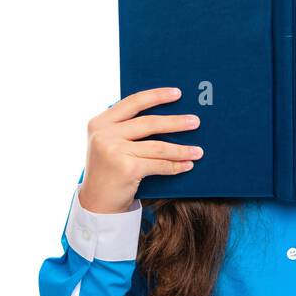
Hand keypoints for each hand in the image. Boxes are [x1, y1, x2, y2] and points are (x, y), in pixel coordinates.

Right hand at [80, 87, 204, 212]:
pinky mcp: (126, 168)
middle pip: (149, 123)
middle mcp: (104, 134)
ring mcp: (113, 151)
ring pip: (158, 146)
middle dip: (176, 122)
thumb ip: (126, 127)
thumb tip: (166, 113)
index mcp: (100, 122)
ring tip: (199, 150)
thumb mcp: (109, 143)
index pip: (133, 102)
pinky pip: (159, 164)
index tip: (178, 93)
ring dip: (182, 149)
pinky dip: (176, 165)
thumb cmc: (109, 169)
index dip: (157, 96)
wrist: (97, 201)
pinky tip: (188, 165)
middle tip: (196, 121)